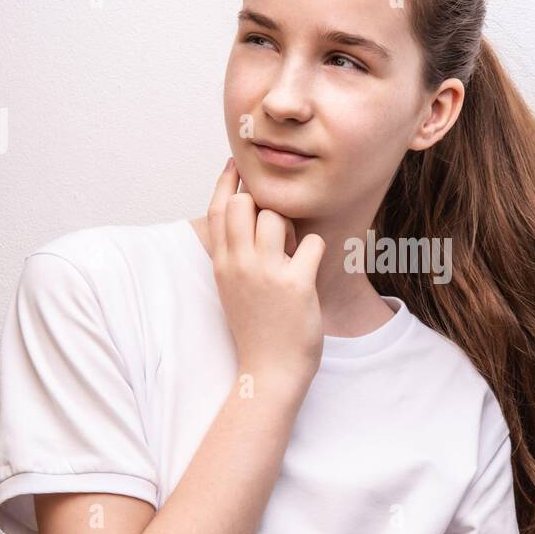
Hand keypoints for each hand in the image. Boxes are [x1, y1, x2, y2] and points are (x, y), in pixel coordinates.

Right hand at [206, 157, 326, 386]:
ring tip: (293, 254)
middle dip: (264, 205)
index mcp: (222, 264)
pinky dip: (316, 251)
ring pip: (278, 217)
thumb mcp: (231, 287)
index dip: (227, 181)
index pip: (218, 209)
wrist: (270, 370)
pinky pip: (313, 243)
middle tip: (277, 227)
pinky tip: (310, 270)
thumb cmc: (257, 327)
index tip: (237, 164)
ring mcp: (266, 273)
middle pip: (245, 203)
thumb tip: (243, 216)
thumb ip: (233, 254)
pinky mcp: (295, 284)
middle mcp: (239, 264)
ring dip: (293, 228)